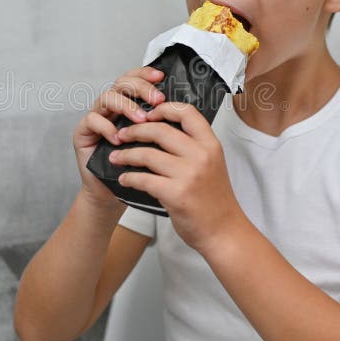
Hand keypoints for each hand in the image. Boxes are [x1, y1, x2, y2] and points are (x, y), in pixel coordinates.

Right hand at [72, 66, 165, 208]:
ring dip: (126, 106)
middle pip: (122, 83)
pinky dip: (105, 126)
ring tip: (141, 121)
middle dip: (141, 88)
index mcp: (130, 105)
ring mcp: (98, 117)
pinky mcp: (83, 132)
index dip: (146, 74)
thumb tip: (185, 110)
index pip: (136, 80)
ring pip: (107, 97)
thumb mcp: (156, 145)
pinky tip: (117, 138)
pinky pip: (92, 120)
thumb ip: (163, 125)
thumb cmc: (137, 169)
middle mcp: (113, 108)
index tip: (161, 77)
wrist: (114, 194)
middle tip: (157, 100)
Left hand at [108, 102, 243, 252]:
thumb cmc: (214, 199)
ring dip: (126, 155)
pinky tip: (124, 178)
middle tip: (122, 134)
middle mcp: (201, 155)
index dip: (163, 108)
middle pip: (160, 130)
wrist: (223, 232)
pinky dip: (129, 177)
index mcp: (211, 144)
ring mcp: (188, 175)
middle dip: (135, 130)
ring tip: (115, 157)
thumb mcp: (212, 164)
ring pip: (147, 154)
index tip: (148, 114)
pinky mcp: (175, 194)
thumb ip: (193, 146)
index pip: (186, 112)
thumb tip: (162, 129)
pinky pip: (143, 179)